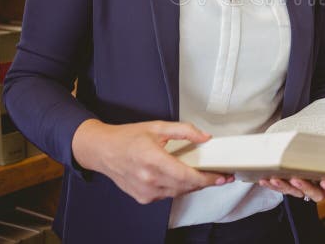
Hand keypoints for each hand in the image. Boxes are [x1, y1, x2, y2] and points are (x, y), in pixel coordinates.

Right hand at [72, 119, 233, 203]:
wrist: (103, 151)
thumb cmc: (127, 138)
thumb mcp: (158, 127)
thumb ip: (184, 131)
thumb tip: (204, 137)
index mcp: (153, 159)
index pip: (186, 175)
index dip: (207, 178)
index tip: (222, 176)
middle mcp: (149, 179)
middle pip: (186, 186)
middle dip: (206, 182)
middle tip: (221, 176)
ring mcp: (145, 191)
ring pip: (178, 192)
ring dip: (193, 185)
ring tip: (205, 176)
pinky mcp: (143, 197)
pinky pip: (167, 195)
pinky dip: (178, 187)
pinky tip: (183, 178)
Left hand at [258, 177, 324, 201]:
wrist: (317, 143)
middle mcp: (324, 188)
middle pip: (317, 195)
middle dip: (305, 187)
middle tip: (296, 179)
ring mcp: (308, 189)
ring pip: (298, 194)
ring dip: (286, 187)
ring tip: (276, 179)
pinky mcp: (294, 187)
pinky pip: (285, 189)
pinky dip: (274, 185)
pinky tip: (264, 180)